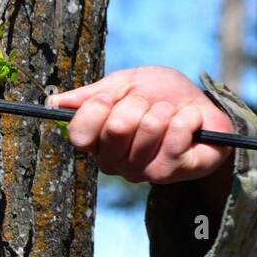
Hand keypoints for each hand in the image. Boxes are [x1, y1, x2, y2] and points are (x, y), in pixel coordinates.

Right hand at [46, 66, 234, 184]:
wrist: (202, 108)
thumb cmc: (161, 96)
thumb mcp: (127, 83)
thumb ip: (93, 94)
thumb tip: (54, 102)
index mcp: (98, 142)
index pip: (79, 134)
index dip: (97, 108)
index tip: (112, 95)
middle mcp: (115, 163)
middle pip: (116, 128)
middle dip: (139, 102)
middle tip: (150, 104)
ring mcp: (144, 172)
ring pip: (150, 128)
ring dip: (166, 109)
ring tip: (171, 113)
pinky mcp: (174, 173)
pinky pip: (177, 135)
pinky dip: (188, 117)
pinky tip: (190, 122)